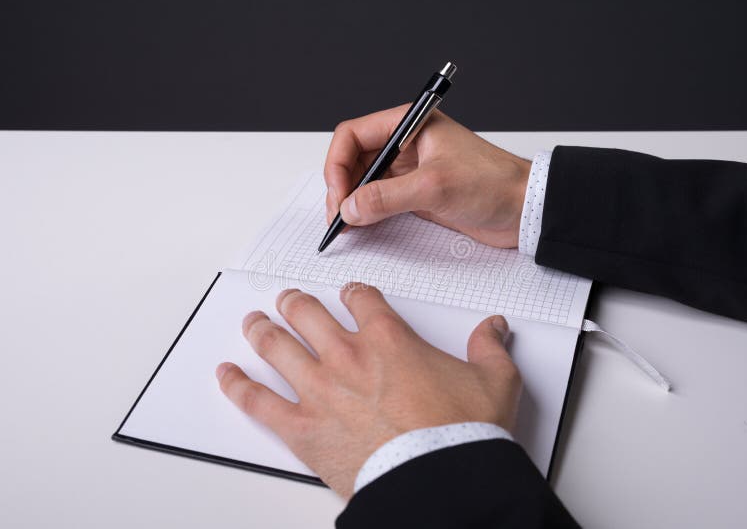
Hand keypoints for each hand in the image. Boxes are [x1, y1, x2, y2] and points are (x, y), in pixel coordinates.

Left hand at [215, 284, 520, 498]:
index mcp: (388, 339)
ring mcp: (320, 389)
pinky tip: (226, 374)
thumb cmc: (461, 433)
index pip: (362, 299)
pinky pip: (257, 401)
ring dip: (261, 329)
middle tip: (289, 299)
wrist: (438, 480)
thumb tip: (494, 327)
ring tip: (253, 322)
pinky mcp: (302, 427)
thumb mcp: (494, 381)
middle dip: (295, 301)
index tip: (350, 295)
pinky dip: (237, 385)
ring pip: (276, 345)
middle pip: (307, 312)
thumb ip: (491, 347)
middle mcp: (347, 356)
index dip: (354, 292)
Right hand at [324, 105, 531, 247]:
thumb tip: (351, 207)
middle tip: (338, 215)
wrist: (525, 207)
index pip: (354, 134)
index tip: (339, 193)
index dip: (338, 164)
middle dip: (341, 186)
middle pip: (354, 159)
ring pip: (364, 182)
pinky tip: (361, 227)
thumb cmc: (494, 183)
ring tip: (344, 225)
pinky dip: (366, 213)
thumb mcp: (435, 187)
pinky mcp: (416, 193)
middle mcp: (406, 144)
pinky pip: (380, 200)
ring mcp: (410, 170)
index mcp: (410, 125)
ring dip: (351, 202)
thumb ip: (388, 197)